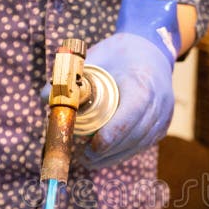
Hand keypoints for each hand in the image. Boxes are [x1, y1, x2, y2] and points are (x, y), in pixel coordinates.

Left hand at [82, 32, 173, 167]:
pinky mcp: (163, 126)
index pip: (129, 116)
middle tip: (82, 158)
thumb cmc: (119, 54)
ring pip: (138, 145)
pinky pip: (142, 145)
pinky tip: (105, 154)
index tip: (90, 147)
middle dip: (108, 152)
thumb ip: (71, 78)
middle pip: (133, 136)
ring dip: (114, 156)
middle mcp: (158, 102)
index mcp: (142, 83)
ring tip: (89, 159)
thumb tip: (45, 98)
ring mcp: (164, 116)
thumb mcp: (95, 58)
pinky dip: (123, 152)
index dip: (110, 136)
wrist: (151, 50)